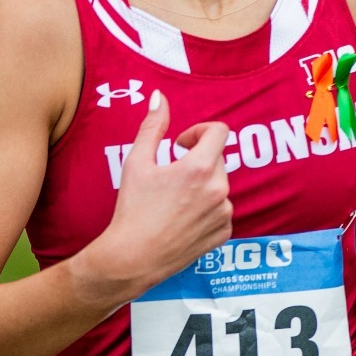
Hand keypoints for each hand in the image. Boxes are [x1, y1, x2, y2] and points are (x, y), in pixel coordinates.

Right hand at [80, 91, 232, 303]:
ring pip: (219, 185)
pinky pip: (221, 210)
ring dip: (202, 184)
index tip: (180, 145)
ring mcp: (223, 214)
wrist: (133, 258)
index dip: (199, 132)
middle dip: (197, 160)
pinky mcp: (223, 234)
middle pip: (217, 159)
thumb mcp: (137, 162)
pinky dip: (207, 209)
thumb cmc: (132, 210)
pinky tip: (182, 218)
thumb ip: (153, 126)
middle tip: (170, 174)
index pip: (219, 131)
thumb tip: (160, 97)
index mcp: (199, 168)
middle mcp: (219, 190)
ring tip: (174, 200)